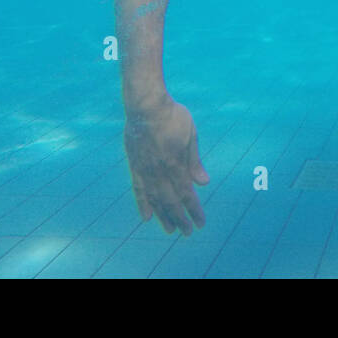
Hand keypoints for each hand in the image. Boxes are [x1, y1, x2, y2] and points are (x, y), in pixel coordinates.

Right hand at [124, 95, 208, 234]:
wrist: (145, 105)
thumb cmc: (172, 116)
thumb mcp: (191, 135)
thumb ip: (194, 161)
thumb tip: (204, 183)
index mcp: (176, 164)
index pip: (187, 194)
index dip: (194, 210)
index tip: (200, 223)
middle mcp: (160, 172)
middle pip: (171, 202)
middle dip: (180, 219)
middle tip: (187, 232)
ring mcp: (145, 170)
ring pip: (155, 200)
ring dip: (163, 216)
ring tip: (169, 229)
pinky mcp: (134, 166)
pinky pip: (138, 190)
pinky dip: (143, 204)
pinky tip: (147, 216)